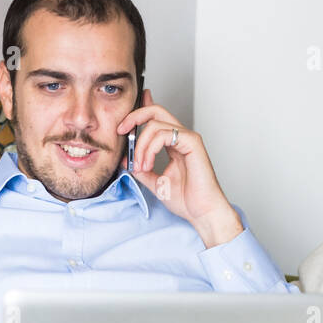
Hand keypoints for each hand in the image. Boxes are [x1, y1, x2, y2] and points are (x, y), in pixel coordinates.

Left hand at [117, 90, 242, 247]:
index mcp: (173, 144)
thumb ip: (141, 169)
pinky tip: (148, 164)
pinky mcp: (192, 142)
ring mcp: (187, 138)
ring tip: (140, 167)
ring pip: (155, 124)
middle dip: (134, 117)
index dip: (138, 114)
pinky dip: (150, 148)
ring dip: (141, 146)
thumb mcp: (155, 183)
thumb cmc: (186, 200)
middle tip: (121, 131)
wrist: (202, 212)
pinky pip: (163, 134)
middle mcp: (181, 138)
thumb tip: (125, 159)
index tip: (121, 127)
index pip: (155, 119)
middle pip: (155, 111)